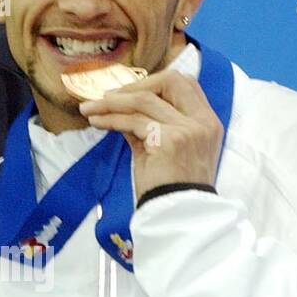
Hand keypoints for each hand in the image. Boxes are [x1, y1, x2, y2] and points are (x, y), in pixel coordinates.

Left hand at [78, 69, 223, 200]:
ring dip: (110, 103)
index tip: (125, 93)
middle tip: (107, 97)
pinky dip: (110, 119)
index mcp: (207, 121)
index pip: (185, 83)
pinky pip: (132, 121)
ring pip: (144, 100)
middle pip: (170, 80)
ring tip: (89, 109)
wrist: (177, 216)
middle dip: (134, 85)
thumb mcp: (162, 147)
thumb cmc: (168, 185)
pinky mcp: (169, 140)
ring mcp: (188, 129)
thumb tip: (119, 107)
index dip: (153, 82)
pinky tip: (96, 122)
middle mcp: (202, 121)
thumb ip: (147, 124)